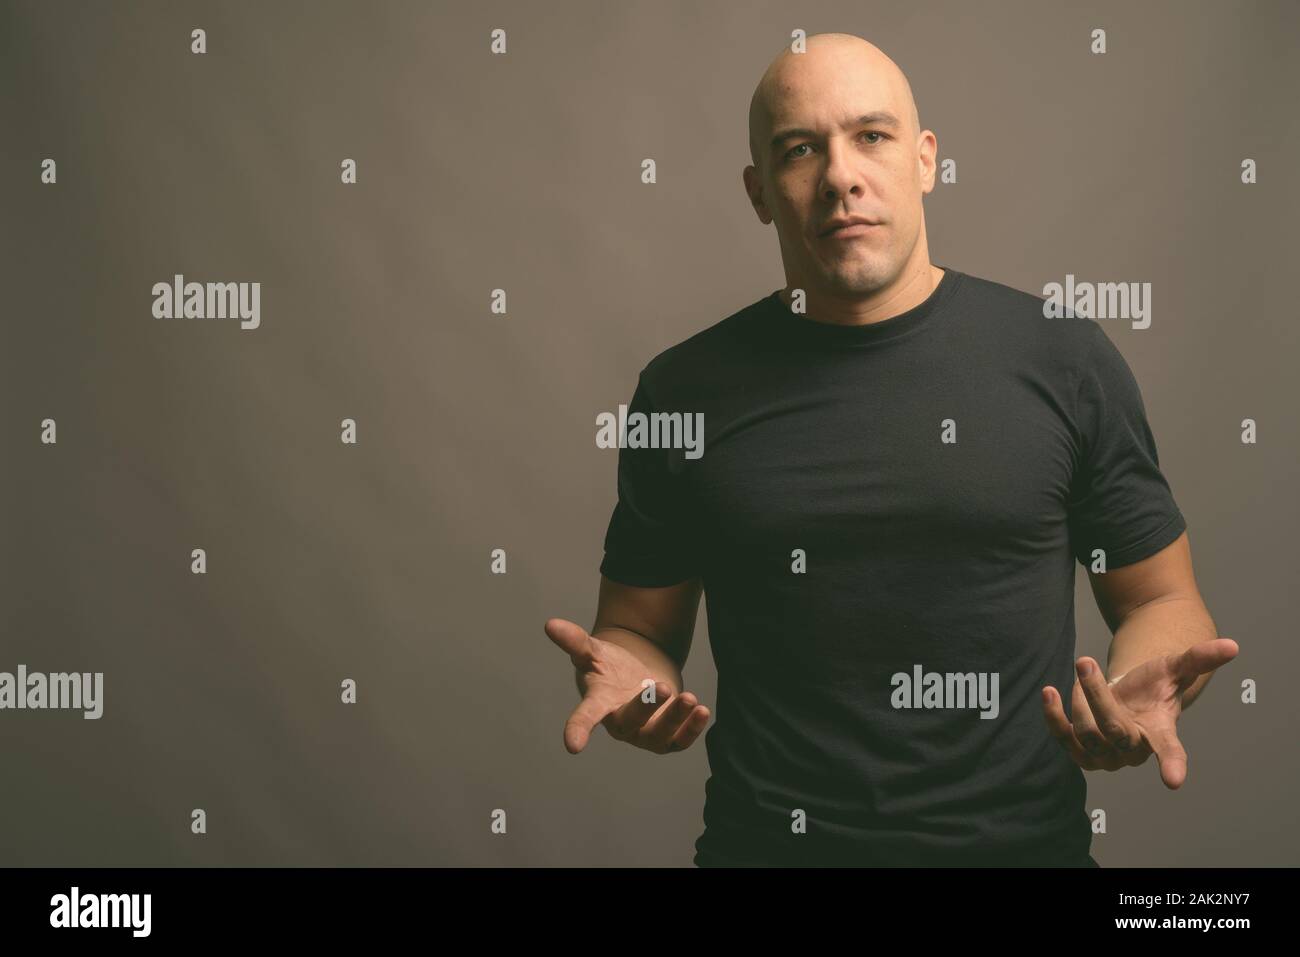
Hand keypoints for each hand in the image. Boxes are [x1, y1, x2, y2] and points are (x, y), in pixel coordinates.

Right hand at [544, 618, 710, 755]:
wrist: (636, 676)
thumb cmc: (609, 667)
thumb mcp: (592, 651)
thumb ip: (574, 640)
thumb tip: (550, 624)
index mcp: (599, 703)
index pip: (585, 717)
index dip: (578, 729)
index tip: (572, 745)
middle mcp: (620, 723)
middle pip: (630, 722)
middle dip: (646, 707)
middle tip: (660, 687)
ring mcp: (644, 733)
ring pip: (658, 736)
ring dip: (675, 718)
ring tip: (691, 698)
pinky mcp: (668, 737)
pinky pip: (680, 740)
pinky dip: (692, 730)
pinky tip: (703, 711)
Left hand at [1040, 637, 1238, 788]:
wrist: (1127, 698)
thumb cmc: (1153, 685)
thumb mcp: (1174, 668)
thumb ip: (1199, 659)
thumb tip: (1232, 645)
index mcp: (1161, 733)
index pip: (1170, 751)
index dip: (1172, 764)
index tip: (1174, 780)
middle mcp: (1133, 751)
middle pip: (1111, 730)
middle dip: (1095, 695)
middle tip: (1085, 661)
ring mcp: (1106, 756)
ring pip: (1085, 733)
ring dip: (1077, 698)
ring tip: (1084, 672)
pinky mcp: (1081, 752)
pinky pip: (1063, 739)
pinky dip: (1052, 716)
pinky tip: (1049, 693)